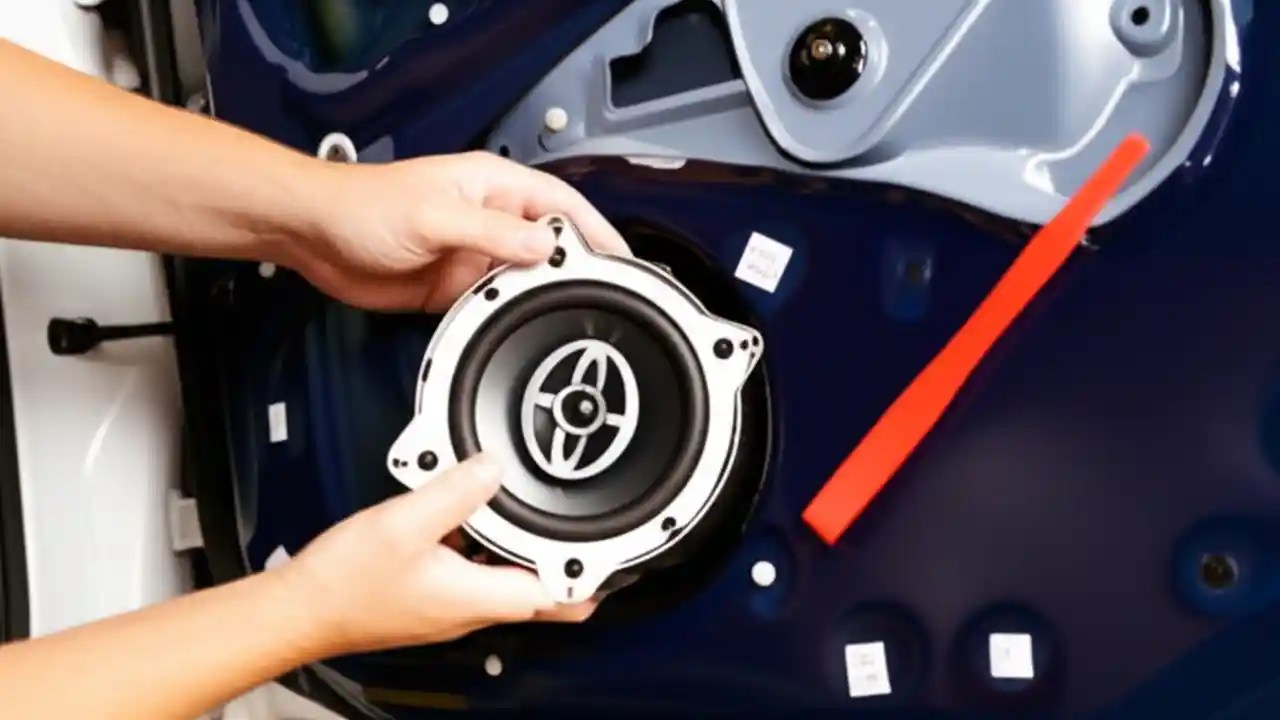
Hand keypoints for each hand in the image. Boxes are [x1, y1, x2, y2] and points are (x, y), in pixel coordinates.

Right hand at [276, 454, 595, 655]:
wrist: (299, 609)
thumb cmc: (345, 582)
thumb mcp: (404, 522)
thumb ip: (454, 492)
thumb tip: (492, 467)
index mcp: (475, 597)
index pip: (553, 595)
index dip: (587, 576)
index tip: (611, 555)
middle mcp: (469, 610)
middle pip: (535, 590)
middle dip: (559, 560)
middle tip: (580, 526)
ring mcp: (449, 608)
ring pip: (502, 580)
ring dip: (517, 550)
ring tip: (525, 513)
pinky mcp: (430, 600)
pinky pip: (471, 575)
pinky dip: (481, 549)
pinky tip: (465, 519)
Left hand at [283, 151, 629, 311]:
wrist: (312, 235)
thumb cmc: (362, 205)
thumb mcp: (434, 215)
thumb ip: (492, 233)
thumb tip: (546, 245)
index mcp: (491, 187)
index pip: (560, 203)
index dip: (594, 228)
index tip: (619, 255)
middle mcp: (487, 220)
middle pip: (549, 245)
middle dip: (575, 269)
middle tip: (603, 296)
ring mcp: (471, 255)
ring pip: (522, 279)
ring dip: (540, 297)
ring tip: (566, 317)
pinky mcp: (452, 288)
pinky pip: (491, 305)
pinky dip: (506, 317)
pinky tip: (518, 329)